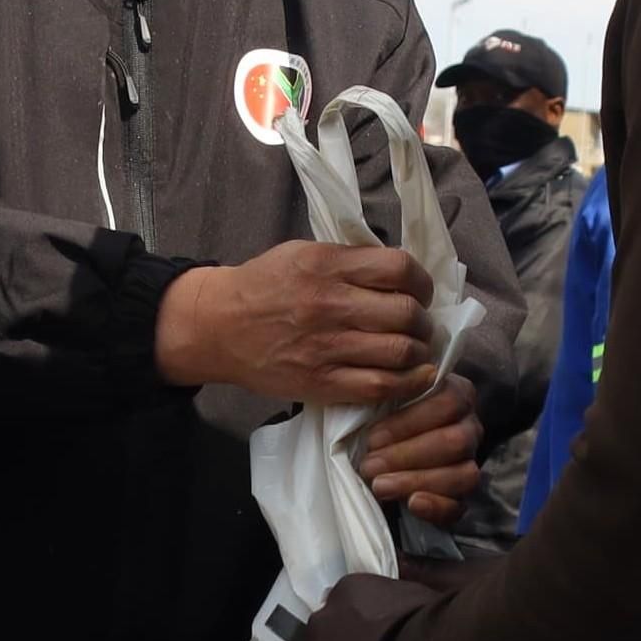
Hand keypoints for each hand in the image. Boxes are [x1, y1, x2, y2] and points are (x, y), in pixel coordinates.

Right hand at [155, 241, 437, 406]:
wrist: (217, 327)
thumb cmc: (265, 286)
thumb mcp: (304, 254)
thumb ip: (351, 260)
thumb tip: (403, 274)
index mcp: (327, 265)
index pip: (400, 269)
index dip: (422, 282)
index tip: (420, 292)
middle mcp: (329, 304)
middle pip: (407, 313)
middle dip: (423, 321)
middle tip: (419, 325)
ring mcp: (326, 347)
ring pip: (401, 352)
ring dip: (419, 352)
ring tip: (414, 350)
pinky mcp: (322, 382)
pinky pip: (382, 386)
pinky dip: (409, 383)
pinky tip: (413, 376)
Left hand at [358, 375, 482, 526]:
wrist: (371, 451)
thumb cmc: (374, 418)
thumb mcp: (375, 398)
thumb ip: (380, 388)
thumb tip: (378, 390)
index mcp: (457, 395)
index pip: (449, 403)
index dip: (409, 422)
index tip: (373, 438)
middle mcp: (469, 427)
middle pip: (457, 441)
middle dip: (408, 456)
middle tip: (370, 465)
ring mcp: (469, 463)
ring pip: (464, 475)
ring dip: (418, 481)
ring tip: (380, 485)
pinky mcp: (460, 497)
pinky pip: (459, 507)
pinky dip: (436, 507)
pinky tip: (412, 503)